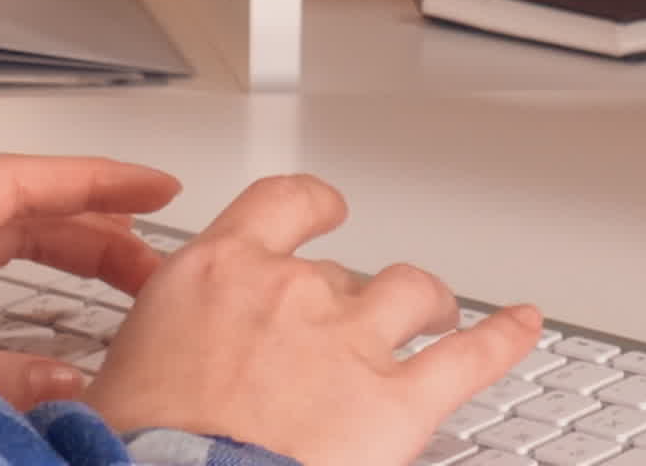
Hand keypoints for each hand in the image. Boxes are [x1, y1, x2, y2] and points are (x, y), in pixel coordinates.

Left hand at [0, 153, 180, 409]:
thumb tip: (66, 380)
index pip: (13, 183)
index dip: (93, 181)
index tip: (156, 190)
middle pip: (17, 215)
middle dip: (96, 231)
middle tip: (155, 263)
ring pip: (0, 245)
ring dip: (70, 258)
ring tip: (128, 282)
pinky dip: (29, 287)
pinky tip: (63, 319)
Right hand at [77, 173, 545, 465]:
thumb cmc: (137, 453)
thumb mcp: (120, 379)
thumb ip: (157, 355)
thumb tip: (143, 381)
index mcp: (215, 275)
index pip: (281, 205)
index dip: (313, 204)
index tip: (324, 209)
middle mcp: (290, 292)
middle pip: (345, 268)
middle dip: (355, 295)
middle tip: (356, 318)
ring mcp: (350, 341)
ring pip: (412, 292)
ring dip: (427, 303)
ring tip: (437, 313)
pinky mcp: (397, 400)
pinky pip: (471, 356)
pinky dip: (505, 338)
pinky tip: (525, 325)